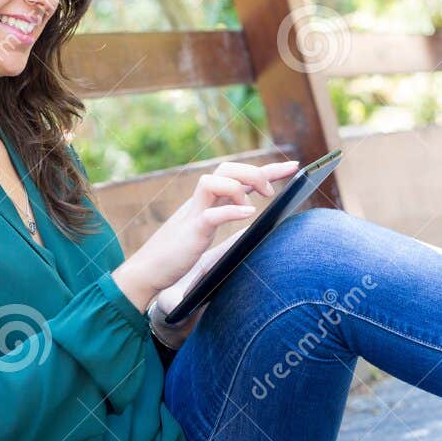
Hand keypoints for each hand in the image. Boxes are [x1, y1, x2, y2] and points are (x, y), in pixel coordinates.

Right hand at [112, 159, 299, 309]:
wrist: (146, 273)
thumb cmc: (177, 256)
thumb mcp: (207, 234)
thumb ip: (225, 221)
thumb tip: (255, 219)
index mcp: (207, 202)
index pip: (239, 177)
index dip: (268, 169)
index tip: (294, 167)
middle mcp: (200, 202)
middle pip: (226, 168)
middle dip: (253, 172)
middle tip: (272, 191)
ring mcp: (193, 214)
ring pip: (214, 180)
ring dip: (239, 187)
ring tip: (254, 205)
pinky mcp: (190, 232)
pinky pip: (211, 213)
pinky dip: (231, 210)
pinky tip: (249, 214)